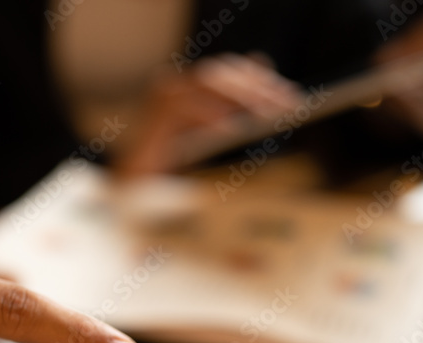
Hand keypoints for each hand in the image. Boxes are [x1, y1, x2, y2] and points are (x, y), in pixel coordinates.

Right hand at [116, 53, 303, 175]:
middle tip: (289, 104)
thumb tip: (262, 69)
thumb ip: (231, 109)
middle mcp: (172, 87)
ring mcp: (159, 99)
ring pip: (206, 82)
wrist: (131, 192)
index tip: (291, 97)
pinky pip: (185, 108)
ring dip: (241, 96)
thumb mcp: (210, 139)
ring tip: (268, 114)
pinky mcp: (151, 118)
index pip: (227, 73)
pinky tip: (231, 128)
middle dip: (258, 88)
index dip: (260, 81)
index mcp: (186, 88)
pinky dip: (210, 115)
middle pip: (220, 74)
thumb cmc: (171, 169)